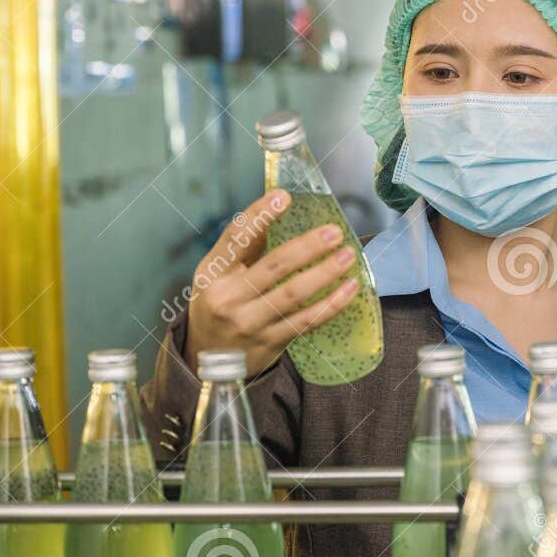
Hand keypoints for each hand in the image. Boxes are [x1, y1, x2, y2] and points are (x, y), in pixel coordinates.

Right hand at [183, 190, 359, 377]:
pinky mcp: (270, 342)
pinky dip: (332, 304)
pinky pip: (307, 321)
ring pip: (293, 294)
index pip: (236, 238)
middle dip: (307, 246)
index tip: (284, 196)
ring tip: (347, 255)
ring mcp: (250, 323)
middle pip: (273, 266)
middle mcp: (228, 298)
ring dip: (325, 272)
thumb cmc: (218, 305)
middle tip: (334, 232)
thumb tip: (276, 206)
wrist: (207, 360)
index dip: (260, 215)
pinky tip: (350, 288)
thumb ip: (245, 246)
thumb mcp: (217, 275)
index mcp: (212, 274)